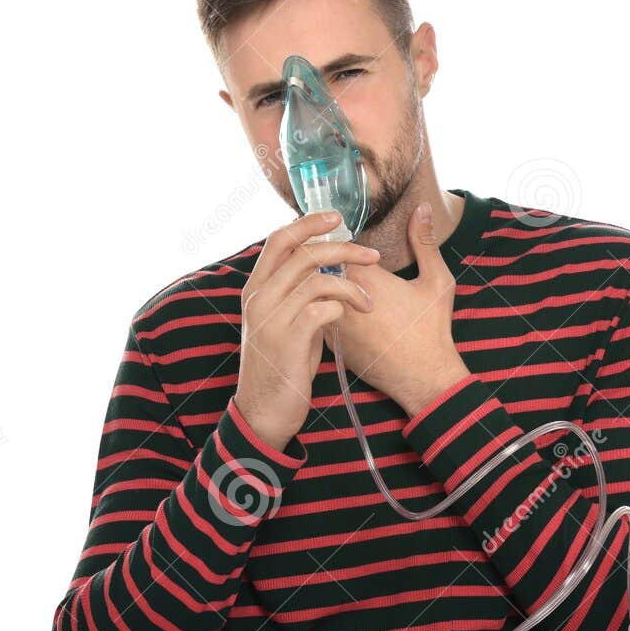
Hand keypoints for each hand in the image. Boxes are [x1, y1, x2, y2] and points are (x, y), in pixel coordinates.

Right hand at [233, 211, 380, 450]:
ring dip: (351, 284)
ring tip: (369, 300)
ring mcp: (270, 318)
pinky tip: (352, 318)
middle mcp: (258, 298)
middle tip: (372, 254)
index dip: (308, 223)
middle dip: (342, 247)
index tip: (337, 217)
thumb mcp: (285, 325)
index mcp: (256, 289)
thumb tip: (327, 273)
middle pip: (301, 252)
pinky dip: (342, 307)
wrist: (264, 413)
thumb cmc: (282, 368)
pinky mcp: (286, 340)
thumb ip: (298, 297)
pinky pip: (321, 309)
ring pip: (315, 278)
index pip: (278, 239)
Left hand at [333, 202, 469, 416]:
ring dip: (321, 286)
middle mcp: (340, 299)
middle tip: (333, 253)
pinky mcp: (330, 343)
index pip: (334, 246)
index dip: (337, 240)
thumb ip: (424, 242)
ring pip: (315, 294)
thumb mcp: (437, 282)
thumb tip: (422, 208)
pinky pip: (317, 317)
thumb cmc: (432, 331)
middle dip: (324, 260)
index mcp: (364, 278)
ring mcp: (332, 323)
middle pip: (319, 268)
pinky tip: (334, 307)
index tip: (344, 236)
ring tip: (332, 280)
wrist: (423, 380)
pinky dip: (323, 308)